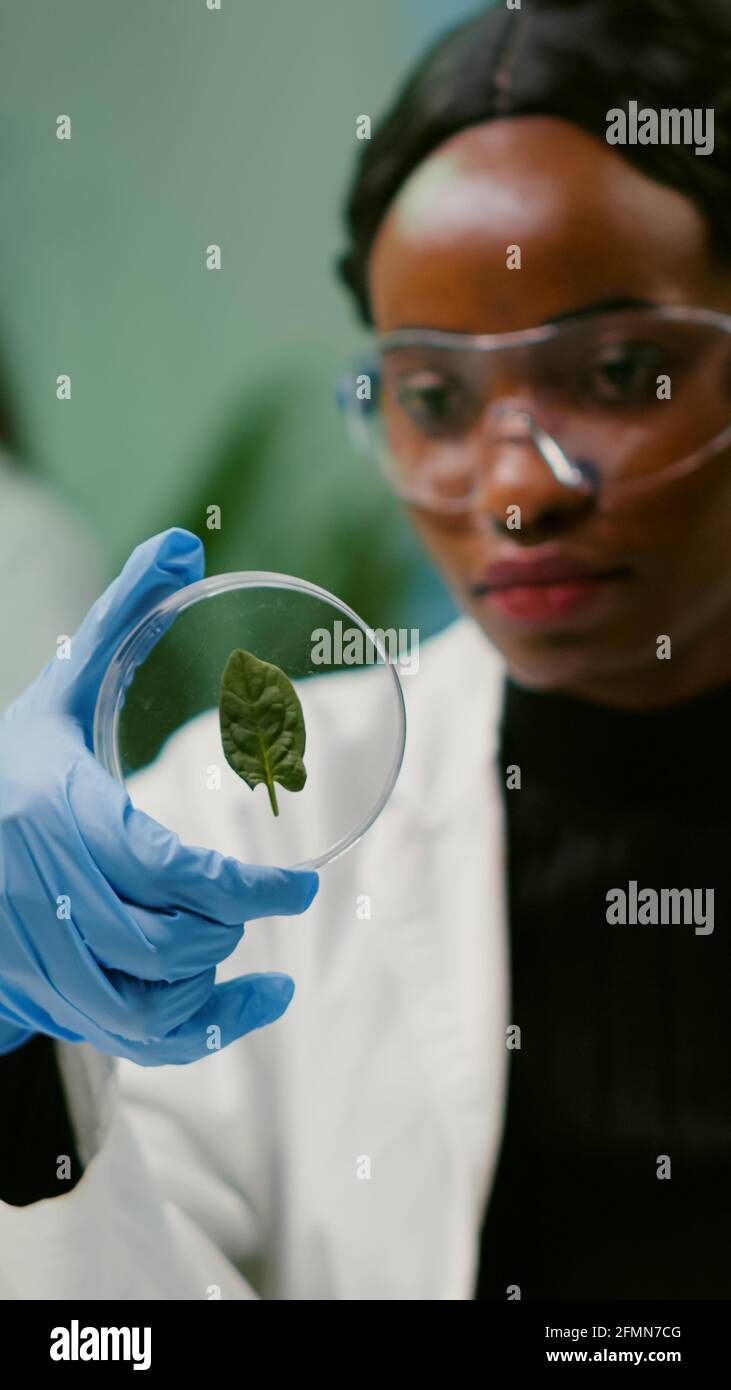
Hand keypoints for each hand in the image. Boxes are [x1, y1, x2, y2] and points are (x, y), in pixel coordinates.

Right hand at [0, 529, 317, 1062]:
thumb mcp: (57, 688)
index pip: (166, 868)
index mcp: (55, 811)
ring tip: (243, 953)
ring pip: (142, 1006)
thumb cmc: (8, 762)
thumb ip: (121, 613)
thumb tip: (182, 541)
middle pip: (163, 942)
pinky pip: (128, 1039)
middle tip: (266, 897)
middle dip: (229, 924)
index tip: (301, 884)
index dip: (243, 886)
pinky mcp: (40, 993)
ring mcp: (37, 950)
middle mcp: (44, 890)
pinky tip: (248, 1001)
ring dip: (209, 985)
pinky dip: (198, 1033)